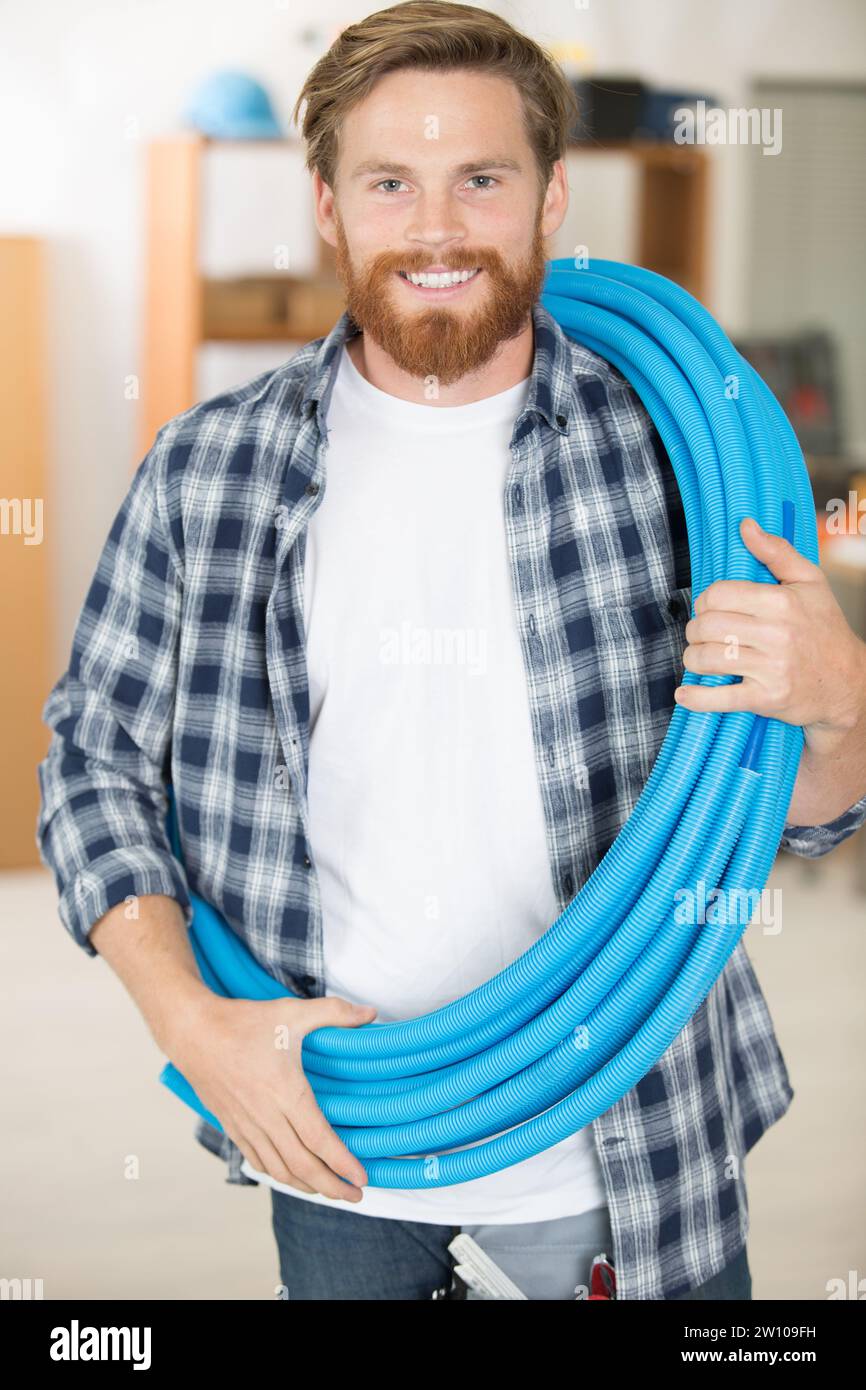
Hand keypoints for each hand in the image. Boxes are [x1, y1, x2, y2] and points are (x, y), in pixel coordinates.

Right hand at [166, 992, 376, 1200]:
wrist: (192, 1032)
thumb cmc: (242, 1022)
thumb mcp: (292, 1012)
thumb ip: (335, 1012)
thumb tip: (371, 1013)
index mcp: (285, 1091)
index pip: (319, 1139)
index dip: (342, 1163)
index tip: (362, 1178)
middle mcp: (266, 1115)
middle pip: (302, 1165)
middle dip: (331, 1187)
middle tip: (355, 1196)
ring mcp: (246, 1124)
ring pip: (279, 1169)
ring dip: (306, 1186)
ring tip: (329, 1191)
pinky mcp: (232, 1126)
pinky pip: (258, 1160)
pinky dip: (278, 1174)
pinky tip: (292, 1175)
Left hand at [674, 516, 865, 756]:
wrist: (848, 681)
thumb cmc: (824, 628)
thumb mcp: (810, 582)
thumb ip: (776, 551)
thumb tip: (746, 525)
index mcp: (781, 602)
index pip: (719, 595)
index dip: (705, 601)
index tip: (708, 609)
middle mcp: (776, 634)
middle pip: (708, 626)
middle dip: (695, 630)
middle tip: (700, 634)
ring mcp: (772, 668)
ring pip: (708, 658)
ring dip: (693, 659)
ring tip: (698, 658)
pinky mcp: (767, 699)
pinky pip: (721, 699)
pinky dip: (697, 698)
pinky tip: (685, 694)